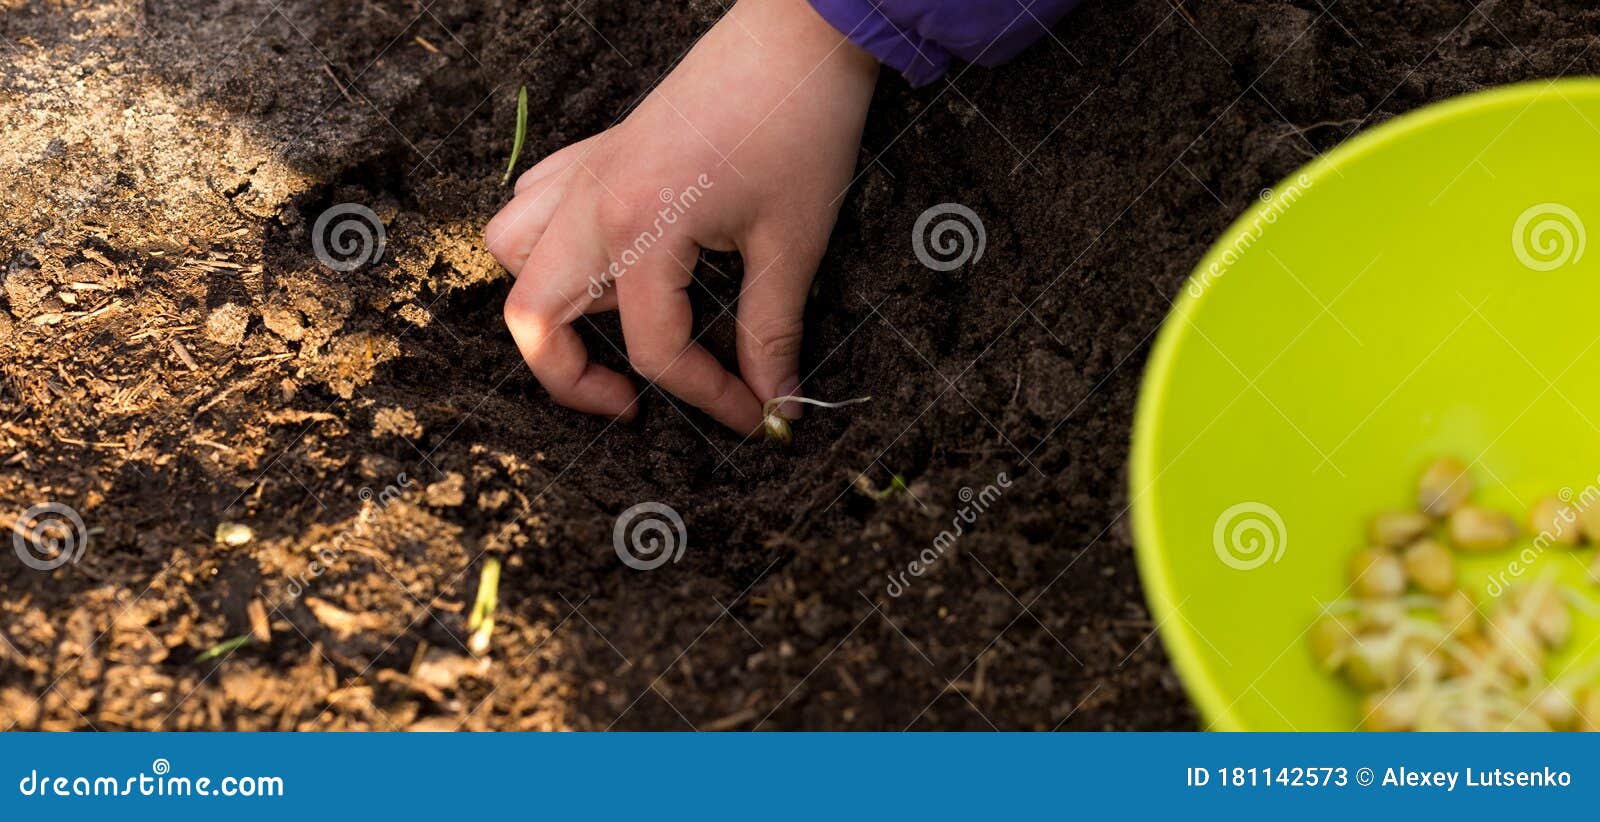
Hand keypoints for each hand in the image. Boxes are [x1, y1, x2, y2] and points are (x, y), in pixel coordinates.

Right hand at [484, 0, 877, 434]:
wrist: (799, 35)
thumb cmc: (801, 126)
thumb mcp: (792, 242)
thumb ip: (772, 331)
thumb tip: (777, 400)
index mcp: (640, 224)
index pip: (655, 348)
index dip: (709, 396)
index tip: (754, 414)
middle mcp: (592, 201)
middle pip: (532, 317)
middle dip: (573, 379)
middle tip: (635, 402)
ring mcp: (586, 172)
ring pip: (511, 253)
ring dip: (548, 306)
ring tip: (614, 326)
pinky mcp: (598, 151)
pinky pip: (536, 204)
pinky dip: (549, 244)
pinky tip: (609, 261)